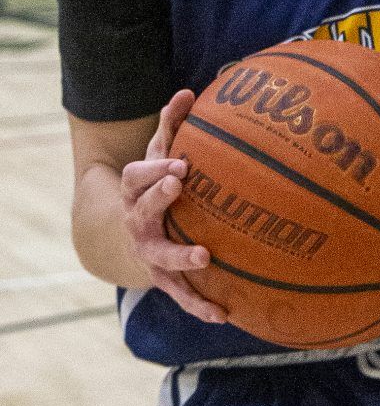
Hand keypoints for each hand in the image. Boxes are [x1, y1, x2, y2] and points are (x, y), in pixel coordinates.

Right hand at [120, 90, 226, 324]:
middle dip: (159, 197)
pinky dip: (199, 305)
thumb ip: (171, 124)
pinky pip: (181, 293)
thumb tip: (187, 90)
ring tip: (204, 256)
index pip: (136, 176)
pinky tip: (223, 315)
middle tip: (179, 185)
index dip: (155, 170)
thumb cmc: (157, 182)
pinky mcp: (163, 278)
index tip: (179, 164)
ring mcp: (148, 252)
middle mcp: (137, 221)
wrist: (131, 233)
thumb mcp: (158, 153)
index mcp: (135, 189)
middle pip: (143, 210)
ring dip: (181, 256)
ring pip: (160, 257)